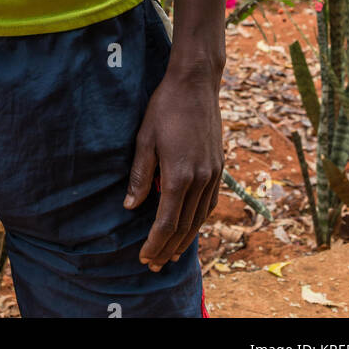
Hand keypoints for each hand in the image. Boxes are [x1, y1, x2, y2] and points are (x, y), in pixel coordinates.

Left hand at [123, 71, 222, 271]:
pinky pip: (210, 202)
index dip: (154, 243)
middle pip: (184, 226)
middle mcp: (200, 179)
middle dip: (168, 248)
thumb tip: (131, 206)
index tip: (144, 257)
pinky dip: (199, 220)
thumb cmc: (165, 108)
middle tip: (154, 264)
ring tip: (171, 253)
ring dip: (185, 239)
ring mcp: (213, 174)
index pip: (166, 222)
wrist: (195, 84)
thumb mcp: (144, 139)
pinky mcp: (218, 166)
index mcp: (179, 175)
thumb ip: (140, 175)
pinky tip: (190, 225)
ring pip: (200, 218)